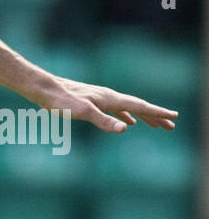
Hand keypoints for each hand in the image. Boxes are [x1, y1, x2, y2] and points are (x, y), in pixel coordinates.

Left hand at [39, 78, 177, 132]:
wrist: (45, 89)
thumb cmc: (62, 101)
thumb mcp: (83, 112)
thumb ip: (103, 120)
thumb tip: (125, 129)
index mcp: (110, 99)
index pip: (140, 106)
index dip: (157, 113)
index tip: (173, 118)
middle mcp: (109, 97)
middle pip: (138, 107)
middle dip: (155, 117)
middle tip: (171, 126)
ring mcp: (101, 99)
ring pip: (128, 109)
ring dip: (143, 117)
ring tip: (154, 125)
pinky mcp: (92, 102)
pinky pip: (116, 110)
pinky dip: (126, 116)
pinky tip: (127, 122)